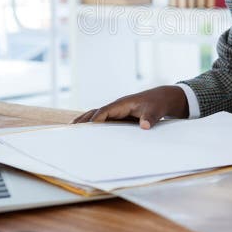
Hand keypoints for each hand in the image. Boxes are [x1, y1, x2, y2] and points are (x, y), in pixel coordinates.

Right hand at [71, 85, 188, 128]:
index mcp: (123, 104)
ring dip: (84, 122)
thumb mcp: (156, 110)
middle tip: (71, 130)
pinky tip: (83, 133)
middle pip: (95, 112)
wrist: (161, 98)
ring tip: (70, 131)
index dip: (96, 119)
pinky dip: (91, 125)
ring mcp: (116, 111)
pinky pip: (102, 120)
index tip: (87, 128)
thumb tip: (144, 126)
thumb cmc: (157, 104)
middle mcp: (116, 106)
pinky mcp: (118, 116)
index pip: (106, 111)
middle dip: (84, 120)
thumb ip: (150, 118)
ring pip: (96, 116)